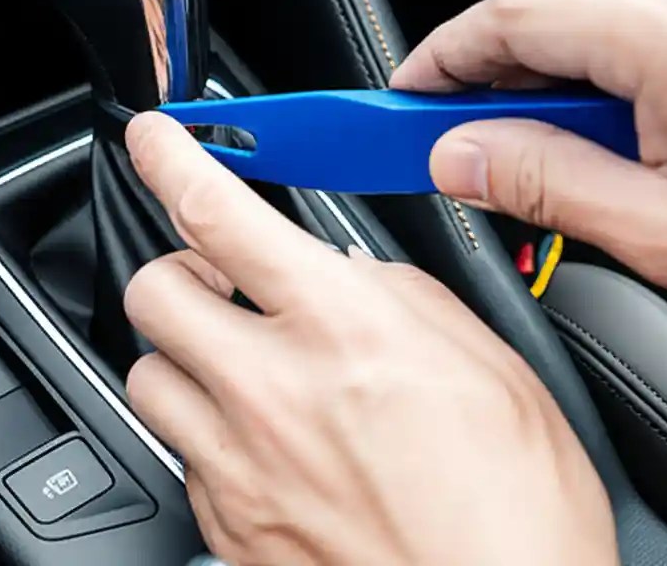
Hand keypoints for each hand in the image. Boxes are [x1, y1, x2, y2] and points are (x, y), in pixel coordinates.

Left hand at [122, 113, 616, 565]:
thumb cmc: (517, 514)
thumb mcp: (493, 372)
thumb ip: (406, 302)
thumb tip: (351, 274)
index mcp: (345, 332)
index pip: (221, 215)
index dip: (173, 159)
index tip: (154, 139)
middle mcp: (274, 394)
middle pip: (154, 293)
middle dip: (180, 271)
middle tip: (221, 283)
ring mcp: (240, 467)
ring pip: (149, 376)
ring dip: (185, 358)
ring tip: (242, 371)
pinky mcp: (227, 527)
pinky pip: (181, 456)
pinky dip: (208, 435)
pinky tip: (266, 447)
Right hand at [392, 0, 666, 350]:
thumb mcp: (666, 236)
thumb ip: (546, 183)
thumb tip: (462, 154)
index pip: (519, 17)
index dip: (442, 58)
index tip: (398, 100)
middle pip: (563, 22)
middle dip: (497, 85)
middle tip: (455, 150)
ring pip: (614, 36)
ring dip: (562, 96)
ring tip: (550, 173)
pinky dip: (620, 93)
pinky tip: (619, 153)